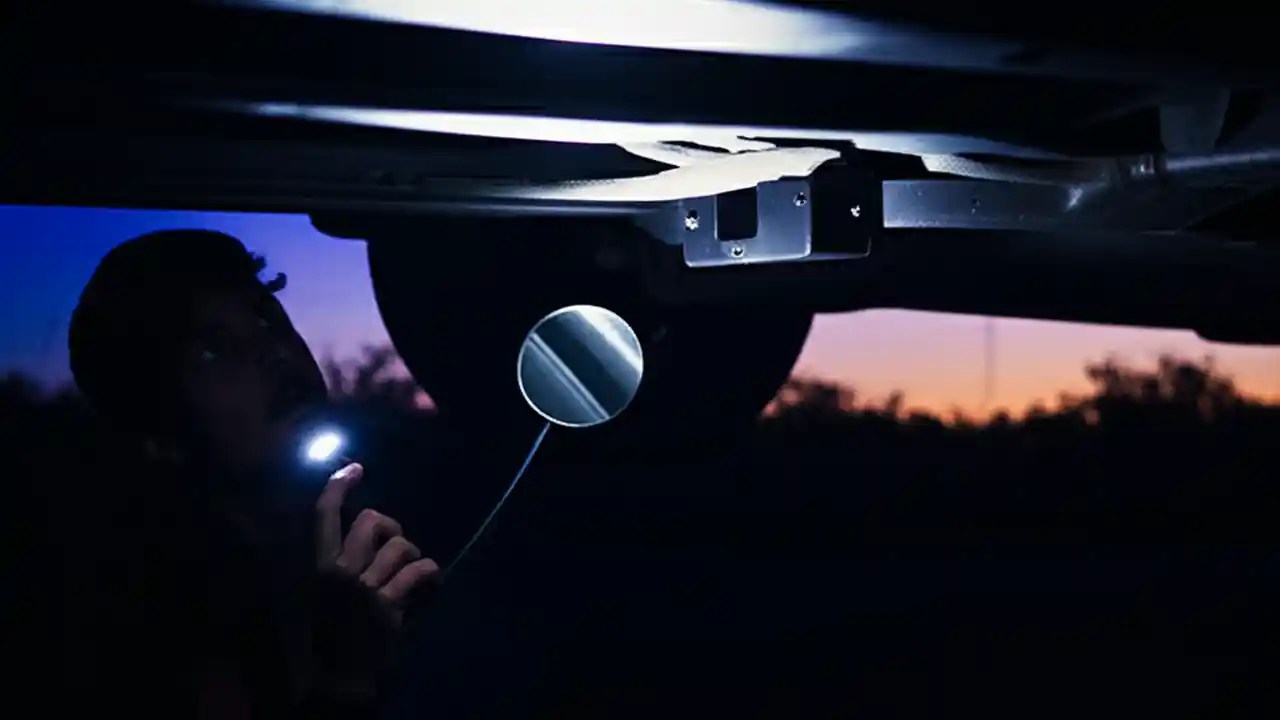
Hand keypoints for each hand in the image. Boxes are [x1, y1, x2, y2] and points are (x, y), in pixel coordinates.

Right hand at [309, 463, 439, 699]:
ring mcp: (365, 588)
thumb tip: (366, 540)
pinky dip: (432, 574)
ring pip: (400, 546)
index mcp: (319, 569)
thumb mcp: (324, 597)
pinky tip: (432, 583)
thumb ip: (341, 567)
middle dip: (391, 526)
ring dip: (412, 556)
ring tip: (412, 574)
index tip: (355, 468)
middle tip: (395, 545)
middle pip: (371, 521)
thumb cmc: (333, 638)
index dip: (338, 488)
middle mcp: (340, 573)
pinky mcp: (389, 605)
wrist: (340, 682)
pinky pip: (420, 572)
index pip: (323, 517)